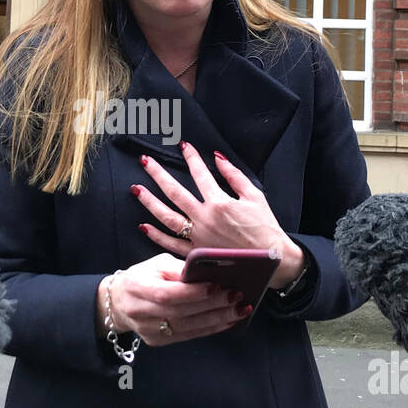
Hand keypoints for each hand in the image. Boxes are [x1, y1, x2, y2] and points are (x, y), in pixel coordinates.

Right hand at [97, 252, 249, 346]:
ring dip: (217, 319)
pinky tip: (228, 320)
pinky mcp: (157, 341)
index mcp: (136, 287)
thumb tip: (208, 270)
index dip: (192, 292)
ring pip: (187, 327)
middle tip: (237, 296)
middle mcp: (140, 312)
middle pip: (180, 312)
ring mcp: (148, 330)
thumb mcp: (156, 264)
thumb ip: (179, 268)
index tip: (216, 285)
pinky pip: (188, 336)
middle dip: (212, 305)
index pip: (166, 294)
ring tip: (240, 309)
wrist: (120, 302)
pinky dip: (211, 328)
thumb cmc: (143, 277)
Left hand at [134, 142, 304, 287]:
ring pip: (167, 217)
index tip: (183, 145)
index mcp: (220, 203)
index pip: (200, 174)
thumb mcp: (254, 196)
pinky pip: (172, 245)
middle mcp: (204, 219)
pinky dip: (156, 236)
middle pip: (174, 193)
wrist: (270, 261)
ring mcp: (197, 238)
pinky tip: (143, 226)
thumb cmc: (265, 228)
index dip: (191, 158)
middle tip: (145, 161)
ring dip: (150, 202)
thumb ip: (234, 176)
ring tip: (136, 189)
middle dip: (158, 174)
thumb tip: (218, 157)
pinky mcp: (196, 254)